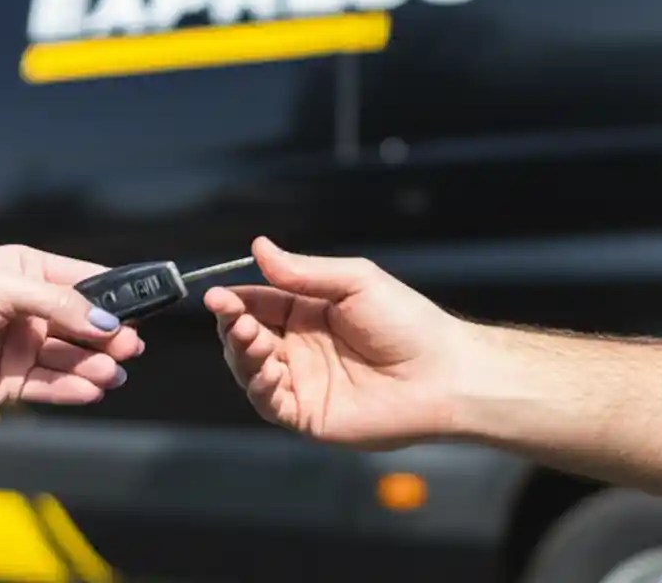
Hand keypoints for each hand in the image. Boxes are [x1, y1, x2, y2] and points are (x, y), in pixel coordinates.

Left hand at [0, 245, 142, 410]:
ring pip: (72, 358)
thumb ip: (59, 305)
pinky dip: (75, 388)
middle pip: (84, 324)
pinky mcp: (13, 382)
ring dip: (95, 365)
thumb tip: (104, 322)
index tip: (144, 306)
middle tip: (129, 347)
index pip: (84, 282)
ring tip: (111, 373)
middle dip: (109, 335)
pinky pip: (53, 386)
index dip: (114, 296)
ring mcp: (23, 347)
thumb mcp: (3, 288)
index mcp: (27, 272)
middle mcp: (30, 310)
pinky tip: (93, 389)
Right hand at [204, 237, 478, 449]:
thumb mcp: (355, 282)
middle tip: (230, 315)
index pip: (258, 304)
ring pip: (251, 369)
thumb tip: (259, 247)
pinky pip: (270, 403)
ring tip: (249, 336)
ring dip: (242, 353)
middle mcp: (298, 347)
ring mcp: (301, 382)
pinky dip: (259, 387)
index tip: (217, 295)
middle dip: (233, 325)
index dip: (235, 300)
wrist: (443, 374)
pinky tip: (265, 370)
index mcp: (307, 313)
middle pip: (246, 337)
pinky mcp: (307, 415)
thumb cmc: (408, 323)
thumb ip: (304, 271)